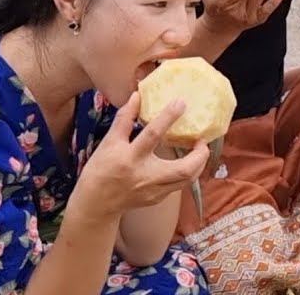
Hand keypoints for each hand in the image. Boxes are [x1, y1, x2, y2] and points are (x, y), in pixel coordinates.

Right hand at [72, 92, 209, 219]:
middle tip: (203, 139)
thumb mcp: (108, 142)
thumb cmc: (100, 170)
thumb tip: (137, 96)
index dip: (168, 117)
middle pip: (182, 169)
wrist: (96, 204)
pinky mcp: (157, 199)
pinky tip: (189, 162)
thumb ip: (124, 119)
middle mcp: (144, 176)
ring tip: (200, 149)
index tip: (181, 103)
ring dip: (199, 164)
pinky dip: (187, 172)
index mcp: (130, 158)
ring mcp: (153, 191)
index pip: (152, 134)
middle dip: (199, 154)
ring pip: (186, 180)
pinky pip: (179, 185)